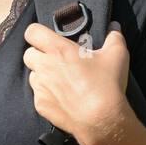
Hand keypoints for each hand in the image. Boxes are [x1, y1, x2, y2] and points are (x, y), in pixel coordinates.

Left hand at [22, 20, 133, 144]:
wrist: (101, 120)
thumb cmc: (107, 84)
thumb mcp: (117, 55)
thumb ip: (114, 36)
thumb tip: (114, 24)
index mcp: (58, 49)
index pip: (32, 32)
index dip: (37, 33)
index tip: (48, 39)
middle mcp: (44, 66)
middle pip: (28, 54)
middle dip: (38, 55)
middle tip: (56, 60)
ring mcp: (40, 87)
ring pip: (32, 75)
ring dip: (41, 75)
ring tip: (60, 80)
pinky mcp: (40, 105)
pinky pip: (37, 95)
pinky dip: (46, 94)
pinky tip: (62, 98)